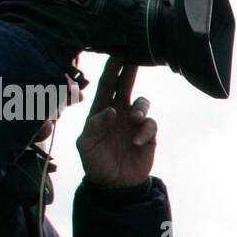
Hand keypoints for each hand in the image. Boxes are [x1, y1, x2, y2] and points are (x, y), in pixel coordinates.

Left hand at [77, 57, 156, 187]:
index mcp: (101, 110)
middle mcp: (119, 112)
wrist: (114, 185)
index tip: (116, 52)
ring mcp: (134, 123)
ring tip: (135, 118)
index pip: (106, 84)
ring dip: (140, 106)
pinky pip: (150, 125)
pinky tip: (136, 142)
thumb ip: (94, 125)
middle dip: (130, 70)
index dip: (111, 68)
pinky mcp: (147, 135)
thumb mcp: (86, 145)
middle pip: (126, 84)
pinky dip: (144, 131)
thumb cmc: (95, 162)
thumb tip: (111, 109)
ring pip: (142, 102)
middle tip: (135, 55)